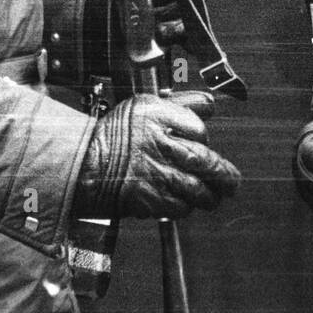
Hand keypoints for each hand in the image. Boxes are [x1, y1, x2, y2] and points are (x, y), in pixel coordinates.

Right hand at [73, 91, 240, 219]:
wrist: (81, 166)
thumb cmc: (114, 136)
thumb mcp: (144, 107)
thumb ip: (180, 105)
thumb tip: (211, 105)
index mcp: (154, 114)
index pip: (197, 128)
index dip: (203, 138)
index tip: (202, 144)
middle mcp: (155, 142)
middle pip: (203, 159)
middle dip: (223, 174)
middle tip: (231, 181)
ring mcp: (152, 172)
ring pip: (195, 188)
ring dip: (209, 195)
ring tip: (213, 196)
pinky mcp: (146, 198)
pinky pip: (178, 207)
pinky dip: (185, 207)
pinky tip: (184, 202)